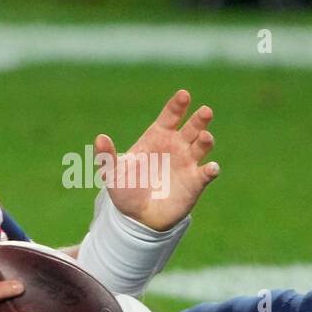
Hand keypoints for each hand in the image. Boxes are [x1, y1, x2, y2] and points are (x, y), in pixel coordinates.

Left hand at [94, 89, 219, 230]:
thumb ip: (107, 155)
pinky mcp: (195, 182)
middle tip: (205, 111)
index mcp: (158, 136)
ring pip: (202, 146)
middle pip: (192, 127)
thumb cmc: (126, 189)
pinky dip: (211, 170)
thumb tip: (99, 138)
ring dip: (206, 140)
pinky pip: (206, 173)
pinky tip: (211, 168)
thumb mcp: (112, 173)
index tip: (184, 95)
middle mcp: (176, 146)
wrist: (137, 216)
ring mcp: (188, 163)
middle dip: (200, 119)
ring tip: (204, 138)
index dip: (178, 105)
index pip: (171, 116)